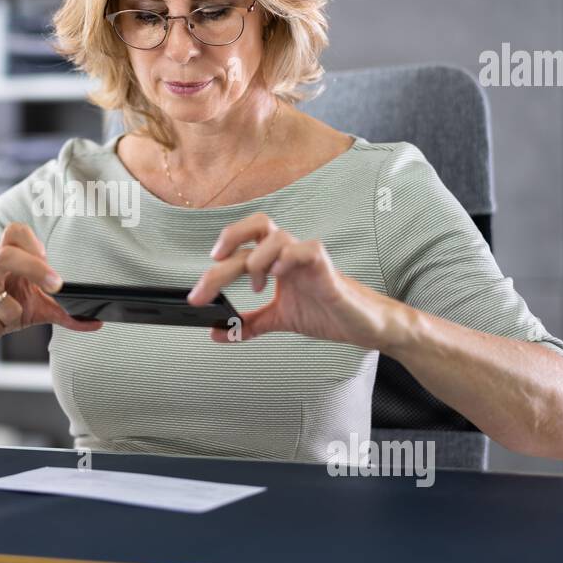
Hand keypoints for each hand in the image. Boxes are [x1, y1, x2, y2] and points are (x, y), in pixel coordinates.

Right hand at [0, 222, 102, 349]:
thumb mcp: (33, 308)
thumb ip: (63, 312)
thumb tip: (96, 322)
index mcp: (5, 257)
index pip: (16, 231)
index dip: (33, 243)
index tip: (47, 260)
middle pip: (8, 255)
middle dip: (34, 269)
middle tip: (56, 286)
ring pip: (6, 306)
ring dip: (11, 320)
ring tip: (1, 318)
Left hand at [187, 212, 397, 348]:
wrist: (363, 325)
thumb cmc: (326, 312)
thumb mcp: (279, 319)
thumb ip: (249, 324)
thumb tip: (216, 333)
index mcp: (276, 261)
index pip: (242, 247)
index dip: (217, 262)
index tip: (199, 290)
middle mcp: (289, 254)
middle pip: (255, 229)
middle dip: (227, 248)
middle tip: (208, 276)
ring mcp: (307, 258)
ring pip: (277, 234)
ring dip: (257, 258)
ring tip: (257, 284)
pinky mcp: (326, 269)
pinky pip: (307, 249)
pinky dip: (288, 259)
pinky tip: (278, 277)